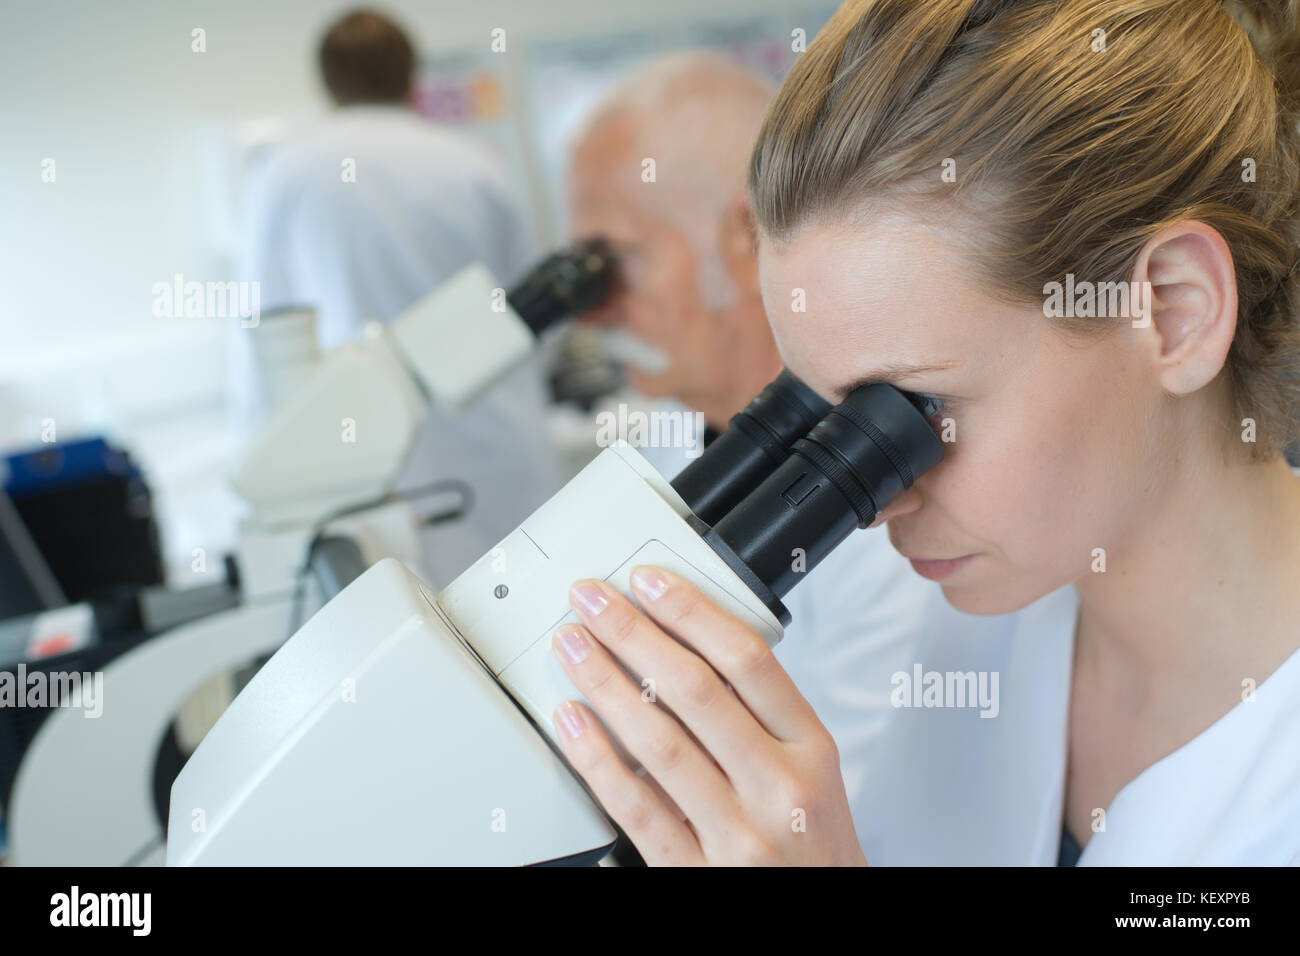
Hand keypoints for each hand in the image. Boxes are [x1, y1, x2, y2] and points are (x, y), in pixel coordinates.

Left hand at [550, 564, 867, 865]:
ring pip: (660, 742)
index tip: (649, 582)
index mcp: (813, 749)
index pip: (748, 660)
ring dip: (605, 684)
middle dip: (633, 634)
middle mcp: (780, 788)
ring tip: (572, 647)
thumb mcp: (814, 773)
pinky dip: (596, 759)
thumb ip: (762, 719)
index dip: (691, 612)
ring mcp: (739, 836)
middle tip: (592, 600)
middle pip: (696, 690)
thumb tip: (682, 648)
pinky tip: (573, 722)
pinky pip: (636, 809)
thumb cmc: (811, 846)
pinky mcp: (697, 875)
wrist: (821, 922)